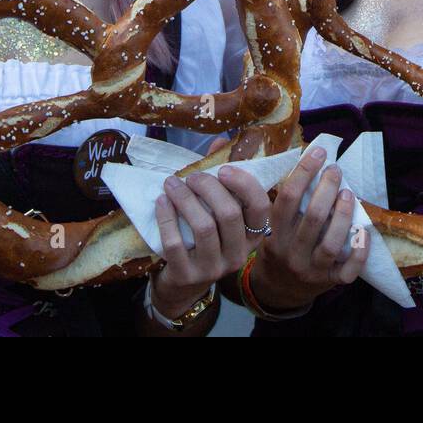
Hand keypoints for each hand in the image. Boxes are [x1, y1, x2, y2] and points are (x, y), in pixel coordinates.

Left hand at [151, 166, 270, 318]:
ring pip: (204, 226)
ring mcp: (213, 268)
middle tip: (190, 176)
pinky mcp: (186, 275)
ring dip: (185, 199)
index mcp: (252, 236)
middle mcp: (238, 254)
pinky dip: (166, 217)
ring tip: (171, 184)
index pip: (261, 207)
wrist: (183, 283)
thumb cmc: (204, 238)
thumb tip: (221, 139)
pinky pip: (176, 243)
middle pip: (229, 214)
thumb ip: (222, 178)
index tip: (223, 169)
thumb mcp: (217, 212)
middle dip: (207, 187)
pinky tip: (160, 202)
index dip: (244, 184)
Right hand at [250, 144, 369, 310]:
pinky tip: (365, 230)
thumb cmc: (277, 250)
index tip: (318, 153)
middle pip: (312, 218)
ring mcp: (312, 271)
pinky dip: (360, 250)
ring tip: (348, 193)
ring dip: (343, 215)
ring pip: (331, 243)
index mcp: (274, 235)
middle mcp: (292, 254)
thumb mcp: (269, 229)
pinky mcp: (330, 284)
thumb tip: (306, 165)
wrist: (278, 291)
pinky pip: (349, 270)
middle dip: (327, 189)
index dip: (303, 173)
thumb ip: (283, 206)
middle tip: (335, 170)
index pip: (287, 200)